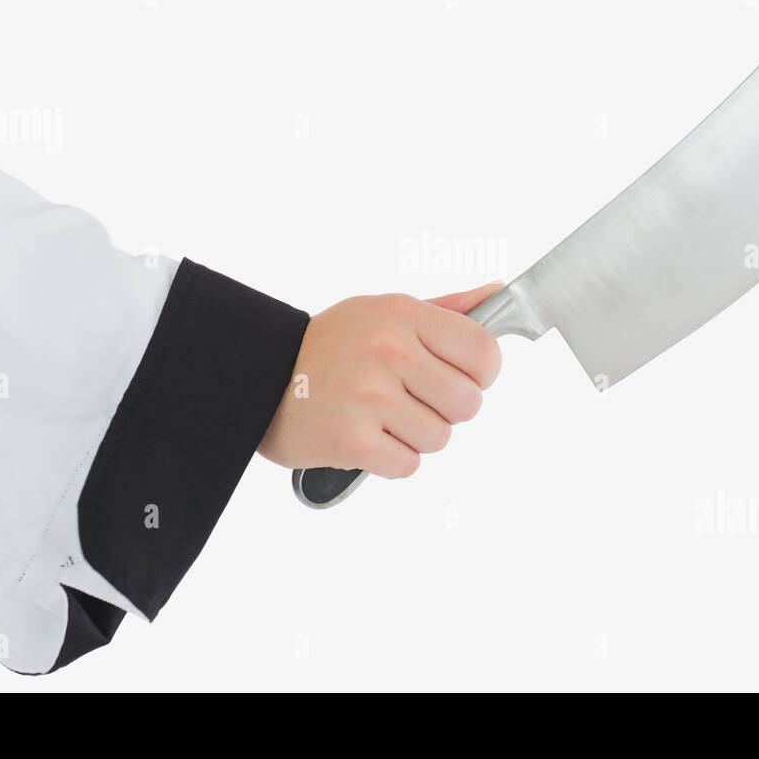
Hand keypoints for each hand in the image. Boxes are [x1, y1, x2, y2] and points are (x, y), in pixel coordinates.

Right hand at [257, 283, 503, 477]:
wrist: (258, 377)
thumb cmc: (330, 346)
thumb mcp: (386, 311)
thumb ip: (448, 310)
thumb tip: (499, 292)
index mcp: (403, 315)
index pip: (484, 353)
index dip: (482, 374)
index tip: (460, 377)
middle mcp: (389, 351)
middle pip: (468, 403)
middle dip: (446, 410)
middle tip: (410, 399)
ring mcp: (370, 397)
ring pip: (440, 438)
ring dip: (415, 436)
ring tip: (381, 417)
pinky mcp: (352, 440)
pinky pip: (408, 465)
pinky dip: (391, 460)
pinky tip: (366, 436)